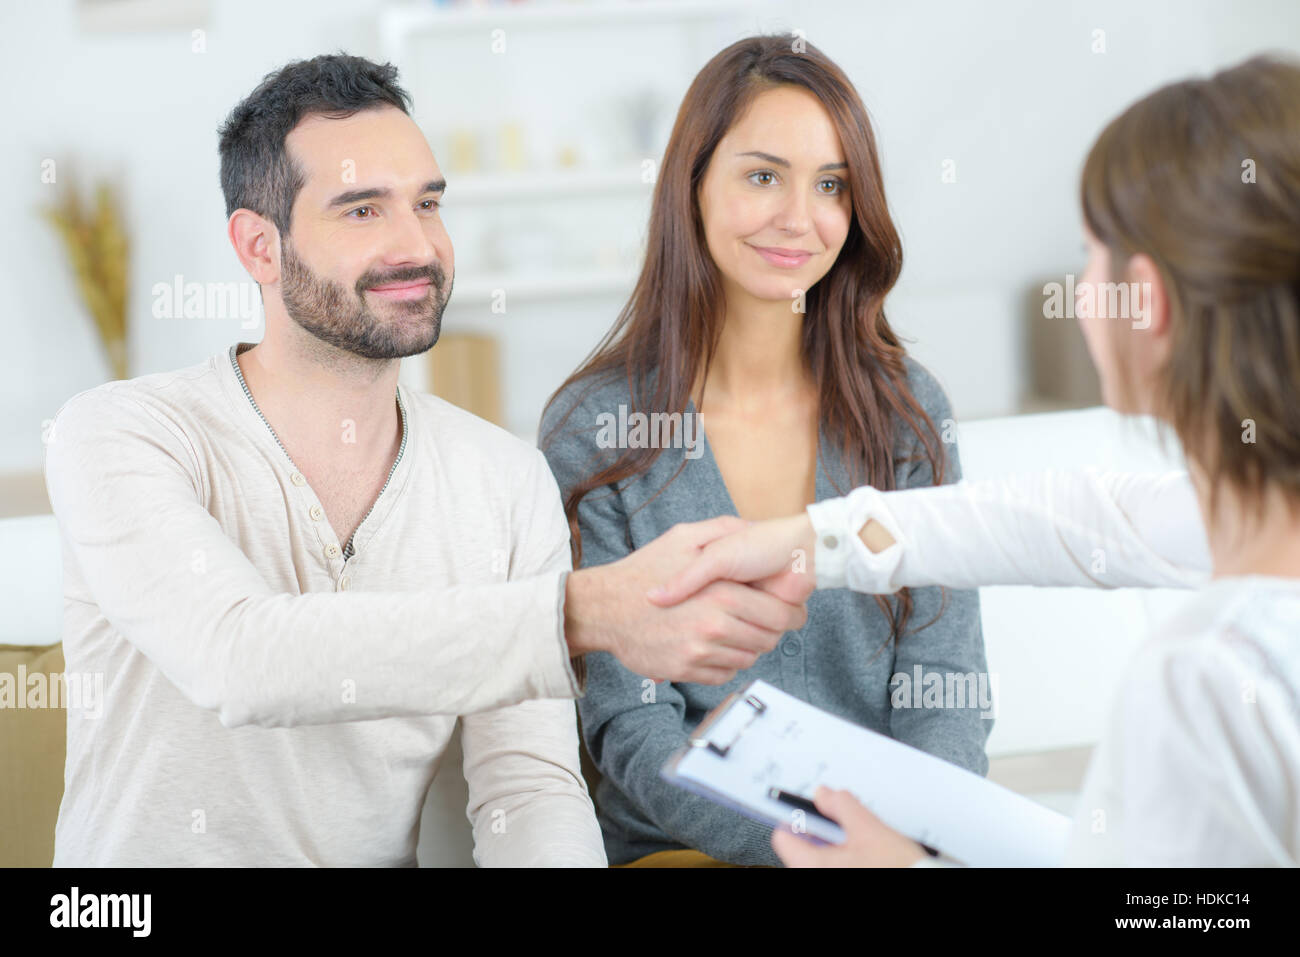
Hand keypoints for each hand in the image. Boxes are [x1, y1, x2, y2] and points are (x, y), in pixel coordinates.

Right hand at [564, 517, 808, 684]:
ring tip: (735, 630)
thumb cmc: (644, 570)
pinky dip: (726, 662)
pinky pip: (725, 673)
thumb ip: (723, 530)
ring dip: (747, 646)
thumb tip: (757, 531)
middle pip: (768, 639)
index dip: (790, 613)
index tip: (789, 609)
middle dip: (770, 631)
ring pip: (748, 658)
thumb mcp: (684, 537)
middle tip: (762, 621)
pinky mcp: (686, 670)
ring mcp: (700, 651)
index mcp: (721, 592)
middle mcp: (714, 625)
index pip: (779, 615)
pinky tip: (715, 645)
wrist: (605, 607)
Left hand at [771, 786, 926, 866]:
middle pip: (801, 848)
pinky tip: (866, 856)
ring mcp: (826, 880)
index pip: (782, 836)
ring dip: (835, 845)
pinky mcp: (839, 881)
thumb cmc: (898, 869)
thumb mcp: (869, 829)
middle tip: (845, 824)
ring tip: (861, 842)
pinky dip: (844, 859)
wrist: (925, 886)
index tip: (809, 808)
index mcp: (810, 865)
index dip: (795, 817)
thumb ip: (842, 807)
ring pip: (819, 858)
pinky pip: (833, 867)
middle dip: (821, 831)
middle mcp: (811, 876)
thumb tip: (823, 794)